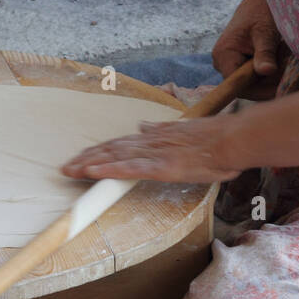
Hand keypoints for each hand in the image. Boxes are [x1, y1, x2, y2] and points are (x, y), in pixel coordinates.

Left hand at [60, 117, 241, 184]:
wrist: (231, 140)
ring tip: (70, 170)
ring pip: (115, 158)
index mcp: (155, 136)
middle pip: (111, 149)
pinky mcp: (160, 166)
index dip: (100, 150)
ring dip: (90, 164)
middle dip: (87, 158)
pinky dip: (108, 170)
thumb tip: (142, 125)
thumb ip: (161, 129)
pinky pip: (128, 169)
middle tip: (66, 167)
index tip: (82, 156)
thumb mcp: (184, 129)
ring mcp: (153, 153)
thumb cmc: (215, 138)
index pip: (120, 143)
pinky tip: (91, 172)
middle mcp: (150, 142)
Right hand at [212, 0, 285, 99]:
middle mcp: (222, 62)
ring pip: (254, 82)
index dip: (261, 91)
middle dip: (270, 83)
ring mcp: (231, 63)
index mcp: (224, 55)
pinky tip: (281, 59)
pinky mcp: (240, 61)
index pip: (239, 86)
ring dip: (272, 77)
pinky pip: (256, 75)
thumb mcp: (265, 32)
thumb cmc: (262, 11)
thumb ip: (264, 53)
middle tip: (290, 71)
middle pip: (247, 86)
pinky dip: (271, 70)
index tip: (282, 86)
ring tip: (286, 61)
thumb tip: (266, 72)